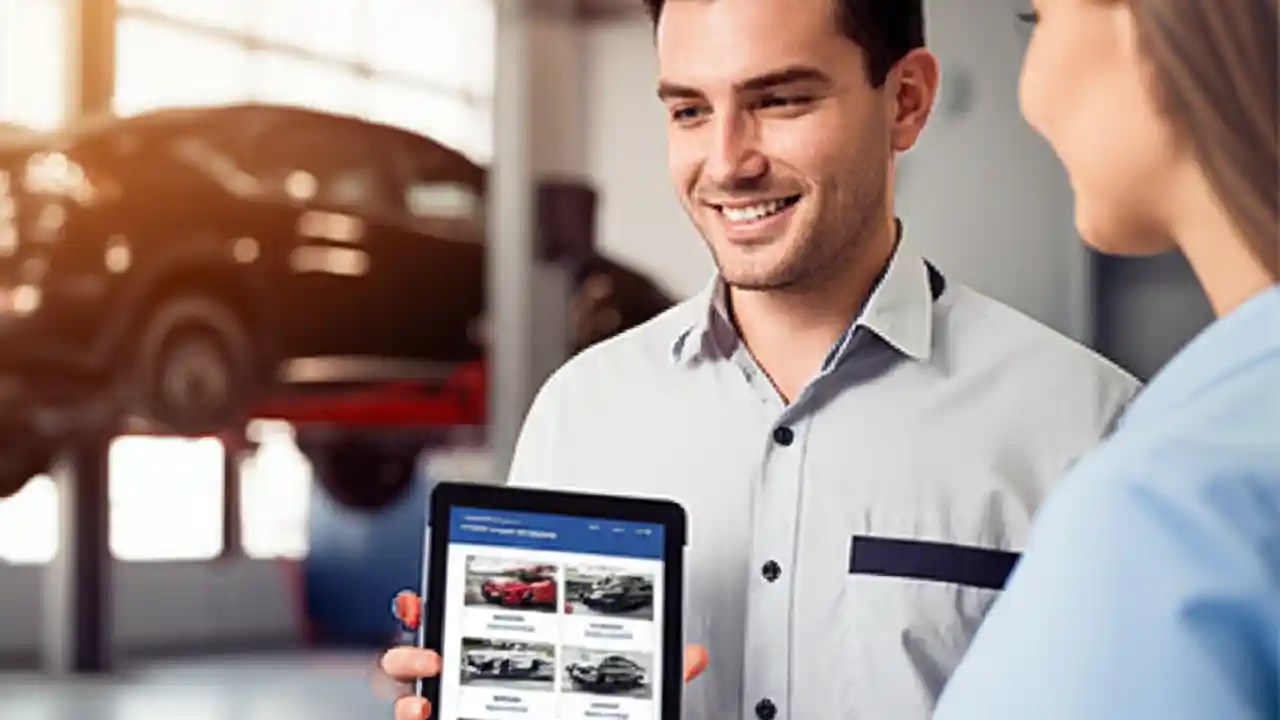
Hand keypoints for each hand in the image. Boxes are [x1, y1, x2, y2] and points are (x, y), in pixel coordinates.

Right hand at [381, 591, 709, 718]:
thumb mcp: (619, 709)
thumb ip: (654, 683)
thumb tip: (692, 655)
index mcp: (516, 669)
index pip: (480, 624)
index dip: (456, 600)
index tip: (441, 585)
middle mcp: (481, 688)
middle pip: (437, 644)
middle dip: (421, 620)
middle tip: (425, 614)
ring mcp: (461, 712)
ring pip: (416, 681)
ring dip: (410, 663)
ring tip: (427, 664)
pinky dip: (409, 711)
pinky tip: (421, 708)